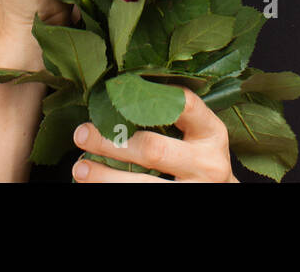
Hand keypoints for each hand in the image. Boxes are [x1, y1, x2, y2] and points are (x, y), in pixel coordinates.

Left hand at [70, 87, 238, 182]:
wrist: (219, 193)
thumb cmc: (200, 158)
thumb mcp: (198, 134)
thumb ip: (172, 117)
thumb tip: (118, 94)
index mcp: (211, 134)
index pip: (185, 106)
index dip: (152, 96)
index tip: (118, 93)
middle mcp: (207, 164)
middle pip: (154, 150)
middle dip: (113, 142)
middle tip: (81, 134)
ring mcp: (194, 190)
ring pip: (143, 185)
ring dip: (105, 177)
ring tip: (80, 169)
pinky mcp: (180, 206)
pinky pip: (141, 198)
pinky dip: (112, 190)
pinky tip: (94, 185)